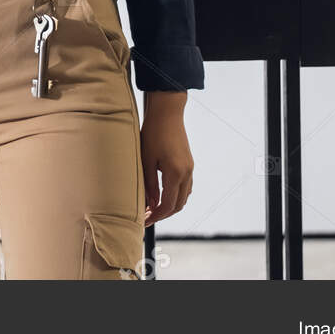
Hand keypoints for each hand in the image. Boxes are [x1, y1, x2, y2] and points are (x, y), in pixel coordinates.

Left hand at [140, 93, 193, 225]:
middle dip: (164, 213)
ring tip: (153, 207)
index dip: (157, 216)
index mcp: (176, 173)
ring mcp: (190, 168)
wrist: (167, 113)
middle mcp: (186, 173)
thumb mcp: (146, 160)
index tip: (145, 220)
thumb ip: (149, 185)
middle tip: (147, 216)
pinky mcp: (188, 163)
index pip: (169, 205)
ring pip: (184, 196)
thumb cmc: (153, 133)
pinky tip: (163, 194)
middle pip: (179, 204)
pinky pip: (186, 186)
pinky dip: (176, 195)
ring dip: (171, 205)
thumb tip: (150, 204)